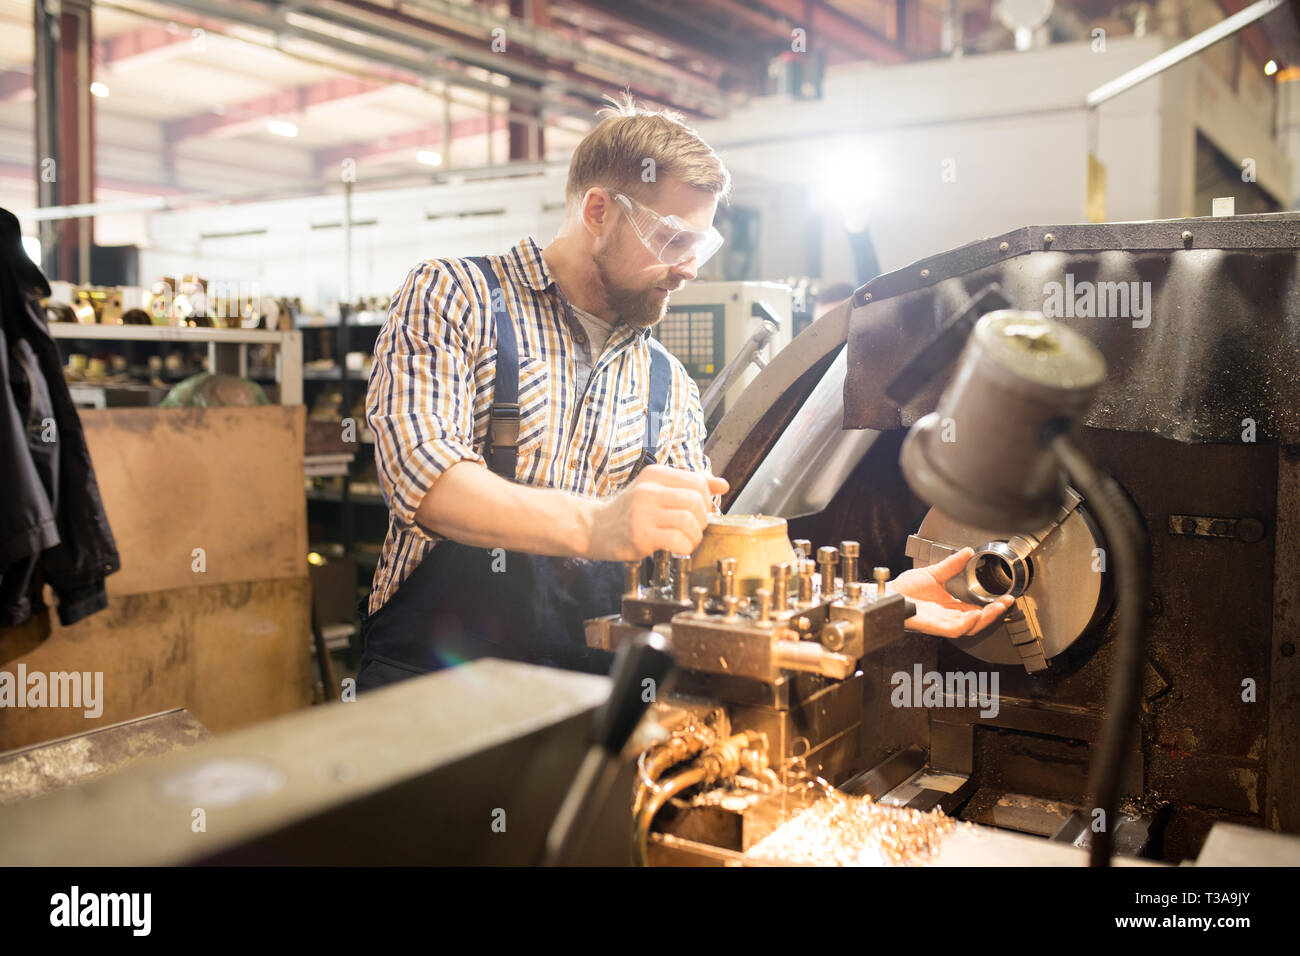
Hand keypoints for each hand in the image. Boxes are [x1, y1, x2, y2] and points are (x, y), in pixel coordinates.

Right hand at [584, 464, 728, 560]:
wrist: (593, 527)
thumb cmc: (628, 510)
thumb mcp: (655, 489)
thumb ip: (689, 484)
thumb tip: (723, 484)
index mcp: (655, 474)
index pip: (697, 481)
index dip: (706, 500)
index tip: (699, 511)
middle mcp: (648, 490)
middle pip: (696, 501)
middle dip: (702, 519)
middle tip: (693, 528)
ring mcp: (643, 513)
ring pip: (690, 522)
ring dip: (695, 536)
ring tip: (686, 539)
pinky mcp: (640, 536)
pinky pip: (678, 541)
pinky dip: (685, 548)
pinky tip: (677, 548)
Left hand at [890, 547, 1014, 637]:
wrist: (887, 593)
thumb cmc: (904, 589)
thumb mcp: (933, 573)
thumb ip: (952, 565)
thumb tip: (967, 552)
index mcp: (948, 606)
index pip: (976, 609)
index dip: (992, 606)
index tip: (1005, 598)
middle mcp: (946, 617)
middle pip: (977, 621)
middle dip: (994, 613)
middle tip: (1006, 603)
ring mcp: (939, 622)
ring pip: (969, 627)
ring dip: (985, 618)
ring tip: (996, 608)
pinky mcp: (932, 625)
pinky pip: (953, 630)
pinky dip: (965, 624)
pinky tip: (975, 615)